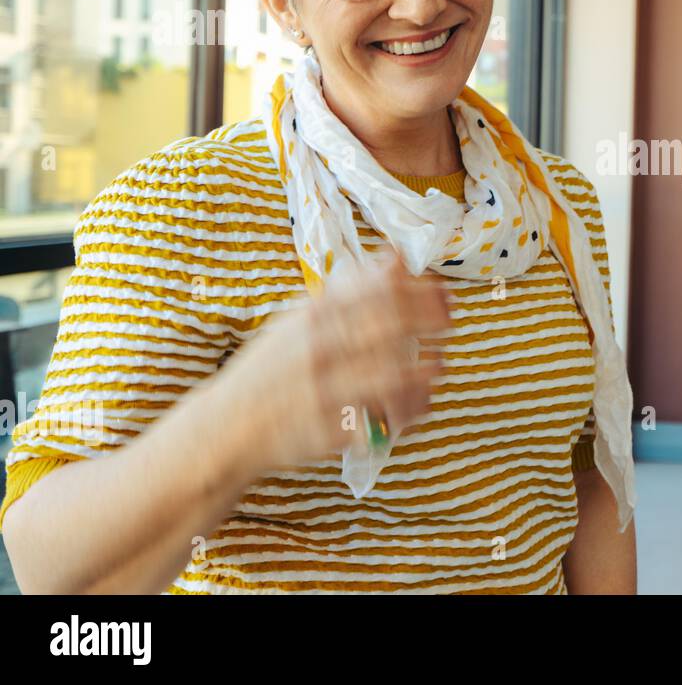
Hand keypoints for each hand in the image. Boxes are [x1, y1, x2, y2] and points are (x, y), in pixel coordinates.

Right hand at [214, 249, 449, 469]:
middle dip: (428, 320)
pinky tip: (423, 401)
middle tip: (450, 320)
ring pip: (388, 375)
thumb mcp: (301, 320)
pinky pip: (380, 418)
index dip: (418, 287)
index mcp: (313, 317)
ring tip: (440, 364)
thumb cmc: (273, 368)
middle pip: (387, 326)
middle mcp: (318, 349)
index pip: (376, 291)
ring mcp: (323, 390)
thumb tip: (395, 256)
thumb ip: (349, 291)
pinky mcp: (328, 429)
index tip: (443, 287)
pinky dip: (408, 409)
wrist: (226, 425)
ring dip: (424, 369)